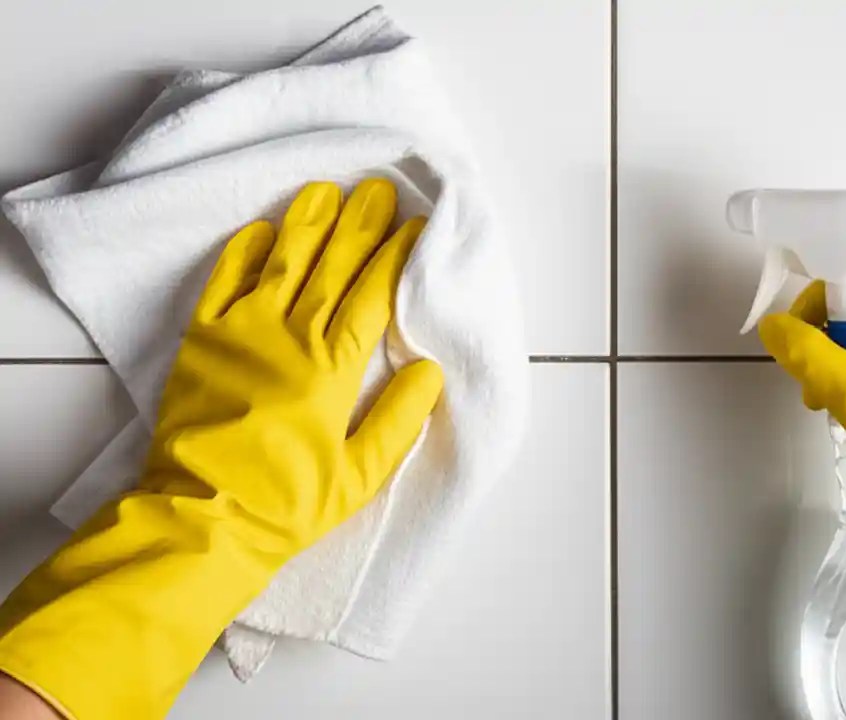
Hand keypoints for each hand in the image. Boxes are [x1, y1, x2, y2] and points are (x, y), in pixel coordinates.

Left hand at [145, 178, 442, 557]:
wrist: (202, 518)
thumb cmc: (288, 503)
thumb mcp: (360, 475)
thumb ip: (399, 419)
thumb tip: (429, 370)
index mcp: (333, 369)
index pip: (373, 296)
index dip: (396, 257)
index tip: (414, 227)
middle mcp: (289, 338)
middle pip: (332, 267)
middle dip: (359, 225)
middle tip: (378, 191)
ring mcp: (241, 334)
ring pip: (282, 264)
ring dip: (307, 223)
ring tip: (327, 191)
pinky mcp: (201, 342)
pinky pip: (224, 283)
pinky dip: (244, 253)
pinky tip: (263, 231)